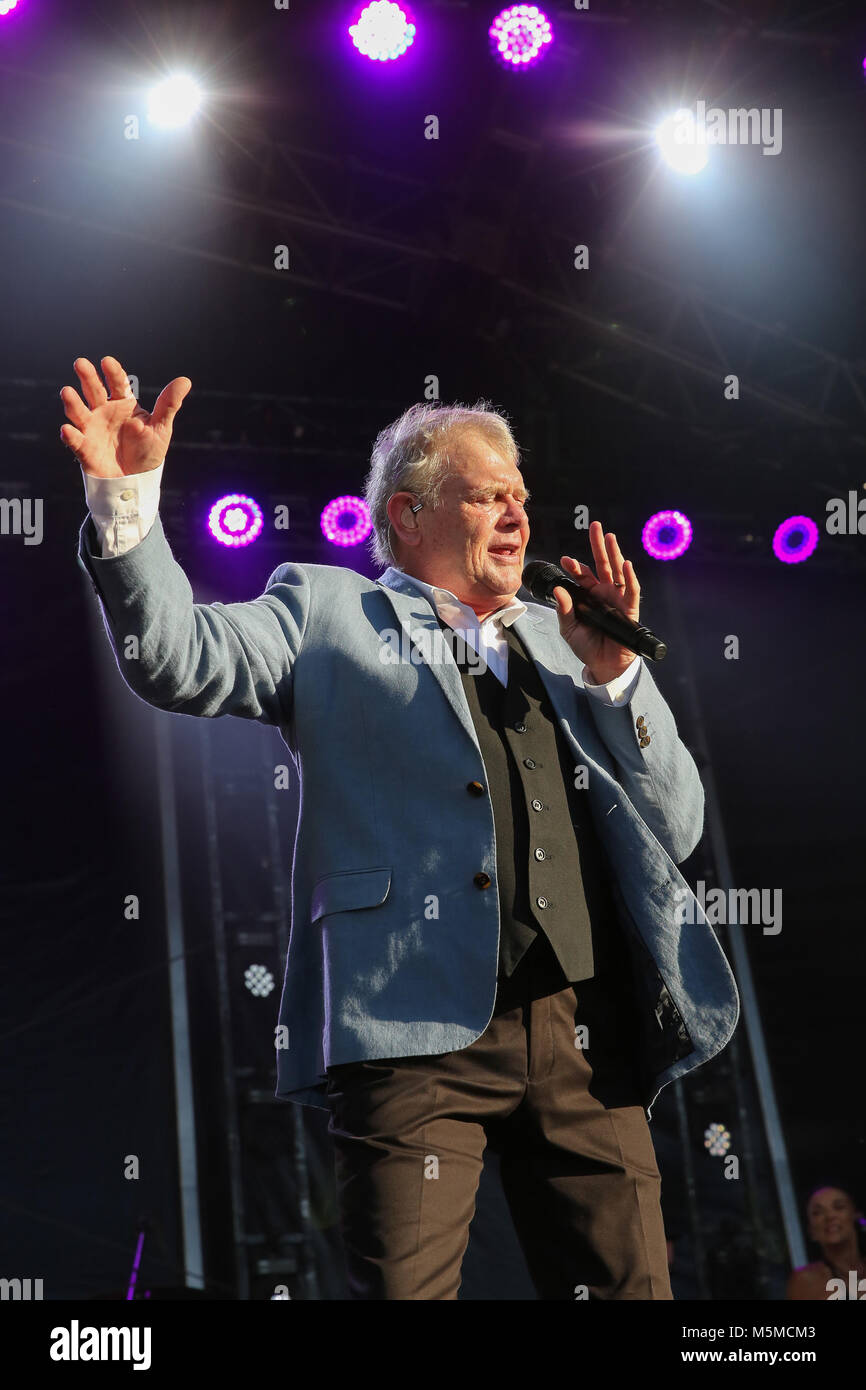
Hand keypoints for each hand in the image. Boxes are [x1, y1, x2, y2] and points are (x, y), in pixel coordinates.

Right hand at [59, 356, 190, 477]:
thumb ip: (169, 404)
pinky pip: (75, 441)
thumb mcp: (161, 428)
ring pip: (79, 412)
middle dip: (87, 377)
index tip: (107, 362)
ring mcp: (92, 429)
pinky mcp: (85, 448)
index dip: (112, 372)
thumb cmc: (148, 451)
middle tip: (80, 363)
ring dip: (72, 403)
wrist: (137, 481)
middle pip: (93, 391)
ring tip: (67, 392)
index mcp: (123, 405)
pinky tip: (67, 430)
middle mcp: (104, 412)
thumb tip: (185, 381)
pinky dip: (70, 436)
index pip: (117, 384)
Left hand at [553, 521, 639, 683]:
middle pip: (602, 564)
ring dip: (614, 554)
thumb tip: (559, 590)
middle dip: (598, 545)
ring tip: (609, 537)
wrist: (603, 665)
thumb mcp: (569, 629)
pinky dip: (629, 577)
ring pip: (617, 571)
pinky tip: (625, 564)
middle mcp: (604, 592)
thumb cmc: (586, 645)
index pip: (583, 575)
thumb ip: (564, 610)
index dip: (575, 566)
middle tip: (594, 526)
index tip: (565, 560)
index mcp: (589, 595)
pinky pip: (631, 590)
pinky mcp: (629, 609)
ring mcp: (618, 598)